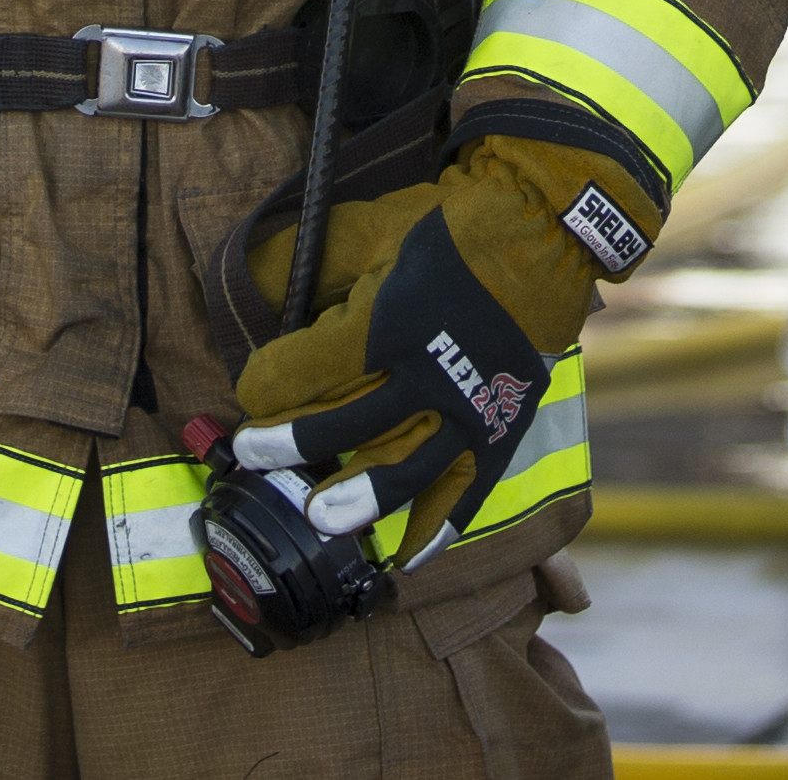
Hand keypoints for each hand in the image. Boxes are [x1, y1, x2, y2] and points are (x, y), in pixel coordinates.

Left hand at [234, 133, 650, 555]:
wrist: (542, 231)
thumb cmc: (447, 230)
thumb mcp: (368, 230)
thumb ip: (306, 263)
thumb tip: (245, 284)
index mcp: (390, 318)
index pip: (310, 368)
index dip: (268, 384)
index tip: (248, 393)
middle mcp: (429, 371)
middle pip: (349, 424)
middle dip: (294, 444)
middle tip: (254, 458)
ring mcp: (469, 406)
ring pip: (407, 468)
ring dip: (360, 497)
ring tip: (321, 521)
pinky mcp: (501, 427)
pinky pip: (469, 489)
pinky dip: (439, 526)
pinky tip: (407, 556)